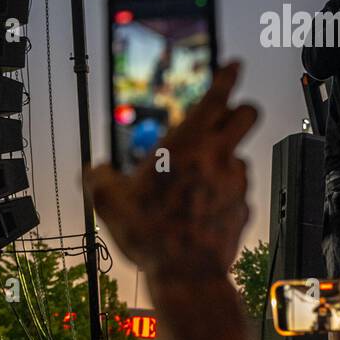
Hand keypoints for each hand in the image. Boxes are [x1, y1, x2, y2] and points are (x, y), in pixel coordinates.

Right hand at [84, 61, 258, 283]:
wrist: (186, 275)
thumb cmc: (150, 235)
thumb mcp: (108, 201)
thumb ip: (97, 176)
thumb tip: (92, 169)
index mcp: (188, 144)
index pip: (217, 94)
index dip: (227, 74)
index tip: (232, 65)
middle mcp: (218, 157)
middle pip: (247, 114)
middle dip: (240, 108)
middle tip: (225, 115)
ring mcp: (236, 182)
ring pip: (239, 155)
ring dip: (223, 158)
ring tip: (197, 180)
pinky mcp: (244, 206)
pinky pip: (238, 189)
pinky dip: (224, 191)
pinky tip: (203, 207)